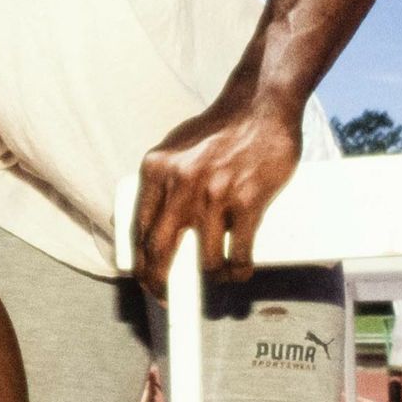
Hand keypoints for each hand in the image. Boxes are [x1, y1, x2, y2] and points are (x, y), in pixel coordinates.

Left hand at [131, 99, 299, 295]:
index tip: (148, 280)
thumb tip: (147, 217)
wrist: (261, 105)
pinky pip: (239, 251)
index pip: (140, 229)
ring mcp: (214, 194)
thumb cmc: (219, 129)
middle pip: (161, 251)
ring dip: (212, 277)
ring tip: (219, 277)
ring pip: (205, 259)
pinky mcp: (247, 200)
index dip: (142, 263)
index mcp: (156, 170)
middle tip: (169, 296)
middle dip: (161, 282)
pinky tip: (240, 273)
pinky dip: (239, 270)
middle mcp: (180, 184)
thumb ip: (161, 178)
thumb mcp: (175, 148)